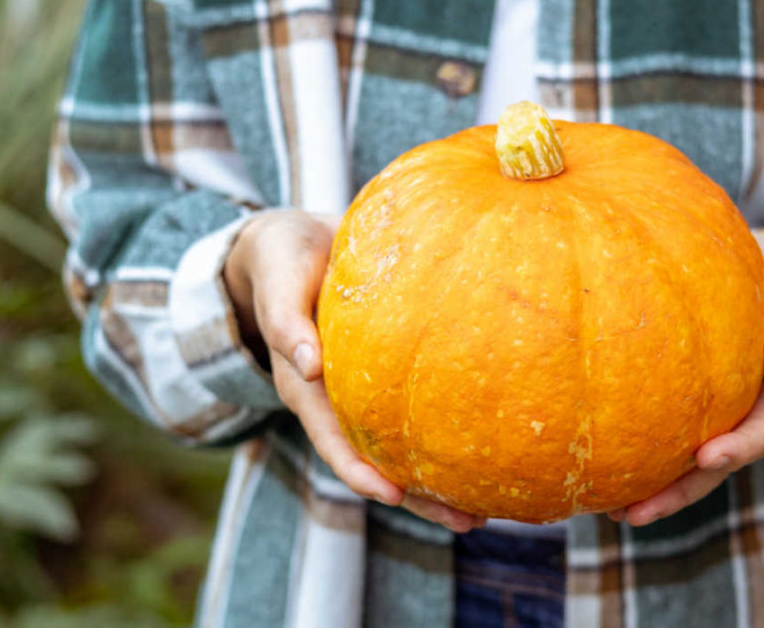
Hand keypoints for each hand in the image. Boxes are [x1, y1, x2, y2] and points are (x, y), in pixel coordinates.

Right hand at [223, 209, 485, 532]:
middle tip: (467, 522)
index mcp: (304, 384)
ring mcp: (360, 392)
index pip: (333, 439)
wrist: (295, 242)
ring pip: (399, 446)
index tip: (394, 495)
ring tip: (485, 511)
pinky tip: (484, 450)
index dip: (360, 471)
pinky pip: (414, 414)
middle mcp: (334, 399)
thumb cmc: (283, 258)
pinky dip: (444, 434)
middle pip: (375, 460)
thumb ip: (286, 320)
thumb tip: (309, 365)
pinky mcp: (384, 374)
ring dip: (437, 482)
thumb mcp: (278, 279)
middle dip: (418, 497)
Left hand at [609, 228, 763, 526]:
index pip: (762, 428)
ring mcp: (726, 408)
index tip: (706, 458)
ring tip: (616, 512)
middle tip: (637, 512)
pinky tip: (608, 466)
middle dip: (681, 491)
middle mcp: (754, 407)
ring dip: (659, 488)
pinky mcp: (700, 398)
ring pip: (693, 459)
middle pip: (719, 463)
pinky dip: (646, 452)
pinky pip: (673, 430)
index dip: (738, 447)